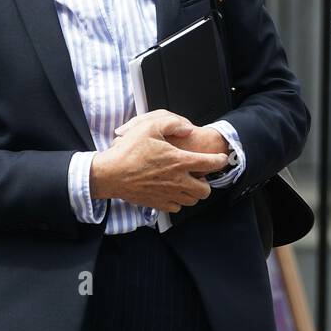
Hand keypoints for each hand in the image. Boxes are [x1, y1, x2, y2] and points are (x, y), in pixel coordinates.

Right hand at [91, 111, 229, 212]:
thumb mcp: (149, 126)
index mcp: (179, 161)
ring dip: (193, 192)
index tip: (221, 158)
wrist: (109, 174)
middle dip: (206, 182)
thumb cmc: (128, 150)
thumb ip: (172, 123)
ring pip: (192, 200)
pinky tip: (172, 190)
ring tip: (186, 182)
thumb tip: (189, 128)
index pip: (210, 164)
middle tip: (199, 174)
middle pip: (205, 190)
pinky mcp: (157, 204)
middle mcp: (178, 181)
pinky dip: (178, 200)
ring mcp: (168, 194)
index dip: (220, 160)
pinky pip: (177, 207)